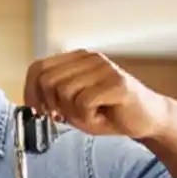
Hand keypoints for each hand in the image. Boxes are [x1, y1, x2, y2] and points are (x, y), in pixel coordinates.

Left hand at [23, 49, 173, 139]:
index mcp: (77, 59)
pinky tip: (102, 116)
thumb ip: (53, 101)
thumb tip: (33, 104)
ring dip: (73, 113)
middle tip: (67, 116)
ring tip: (91, 114)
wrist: (146, 119)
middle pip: (47, 80)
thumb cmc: (109, 112)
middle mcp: (90, 58)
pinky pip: (84, 103)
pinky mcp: (117, 83)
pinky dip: (88, 118)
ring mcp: (104, 68)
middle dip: (51, 104)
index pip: (38, 67)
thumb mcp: (73, 107)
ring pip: (65, 92)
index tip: (36, 111)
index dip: (29, 91)